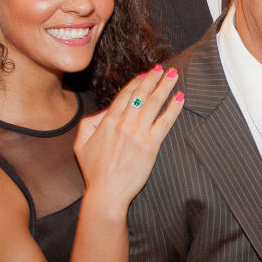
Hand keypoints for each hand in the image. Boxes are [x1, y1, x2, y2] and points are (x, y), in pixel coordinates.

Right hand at [74, 65, 184, 208]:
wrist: (106, 193)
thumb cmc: (94, 171)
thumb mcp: (80, 143)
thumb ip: (89, 123)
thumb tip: (104, 112)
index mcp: (107, 121)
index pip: (125, 95)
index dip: (136, 82)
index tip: (145, 74)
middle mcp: (124, 124)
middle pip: (141, 94)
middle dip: (153, 78)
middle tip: (163, 68)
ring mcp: (138, 134)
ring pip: (154, 103)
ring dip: (165, 86)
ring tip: (174, 75)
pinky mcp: (151, 145)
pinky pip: (165, 122)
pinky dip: (173, 108)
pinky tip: (180, 98)